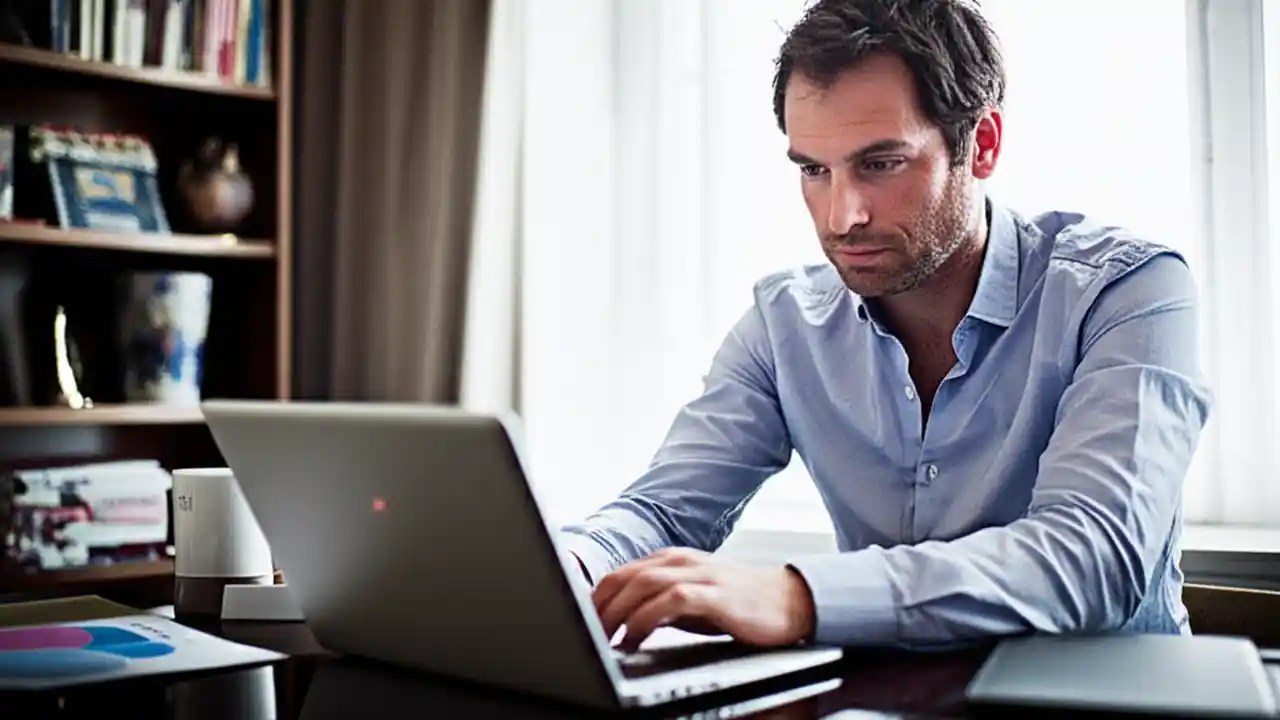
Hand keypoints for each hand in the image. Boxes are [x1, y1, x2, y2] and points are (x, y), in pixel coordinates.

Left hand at [591, 548, 815, 650]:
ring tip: (603, 638)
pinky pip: (669, 601)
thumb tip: (621, 621)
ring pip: (641, 585)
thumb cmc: (738, 603)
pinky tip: (635, 638)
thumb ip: (659, 603)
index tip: (581, 623)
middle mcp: (680, 561)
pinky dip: (645, 618)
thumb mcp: (692, 600)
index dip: (595, 599)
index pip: (620, 574)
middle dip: (598, 606)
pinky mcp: (713, 594)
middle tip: (584, 633)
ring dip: (616, 613)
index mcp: (671, 559)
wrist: (789, 601)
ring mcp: (697, 574)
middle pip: (624, 577)